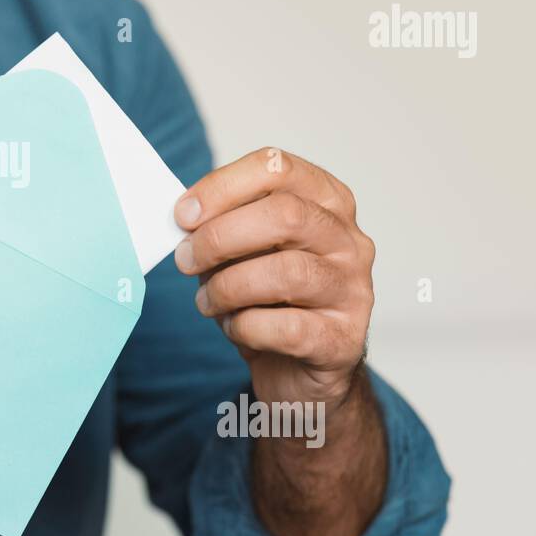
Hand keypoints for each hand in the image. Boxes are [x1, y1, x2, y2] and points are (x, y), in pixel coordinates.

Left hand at [173, 147, 374, 406]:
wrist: (299, 367)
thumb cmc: (268, 298)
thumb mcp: (246, 249)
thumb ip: (224, 225)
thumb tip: (185, 219)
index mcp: (325, 201)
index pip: (277, 168)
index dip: (222, 186)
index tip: (183, 214)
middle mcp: (347, 239)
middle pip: (285, 215)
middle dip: (220, 237)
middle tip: (186, 260)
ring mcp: (352, 289)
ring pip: (285, 273)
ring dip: (227, 287)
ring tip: (207, 302)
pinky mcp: (342, 339)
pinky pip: (285, 328)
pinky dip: (245, 327)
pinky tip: (236, 328)